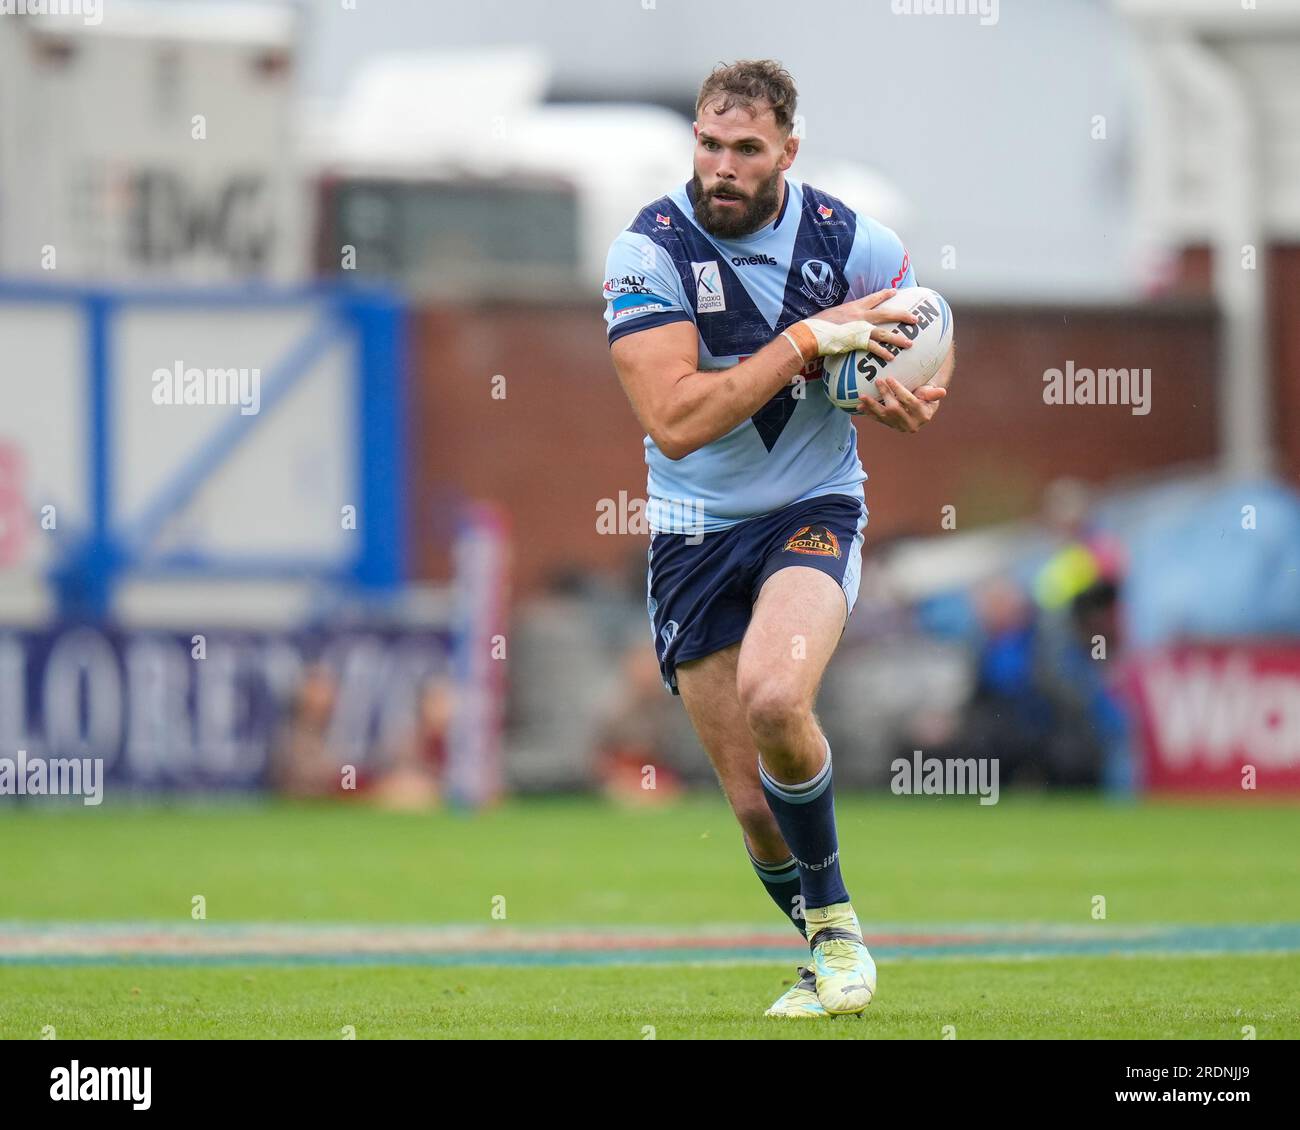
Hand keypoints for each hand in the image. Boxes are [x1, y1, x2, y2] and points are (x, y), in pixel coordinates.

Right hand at [783, 288, 918, 362]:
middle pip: (886, 313)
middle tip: (915, 319)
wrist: (810, 332)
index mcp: (853, 307)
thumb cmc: (816, 325)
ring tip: (910, 343)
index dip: (885, 294)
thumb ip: (841, 316)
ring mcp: (860, 328)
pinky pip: (874, 347)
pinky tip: (891, 357)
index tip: (895, 291)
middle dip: (902, 315)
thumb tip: (842, 320)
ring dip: (898, 338)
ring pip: (884, 332)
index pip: (873, 298)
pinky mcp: (856, 341)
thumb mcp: (831, 315)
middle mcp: (860, 315)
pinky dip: (883, 352)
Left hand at [856, 376, 945, 432]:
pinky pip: (878, 419)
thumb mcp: (931, 393)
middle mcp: (911, 424)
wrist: (921, 406)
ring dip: (872, 406)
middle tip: (877, 381)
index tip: (889, 378)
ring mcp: (899, 426)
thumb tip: (942, 392)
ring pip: (884, 416)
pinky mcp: (890, 426)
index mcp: (923, 415)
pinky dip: (868, 412)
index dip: (898, 390)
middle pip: (895, 409)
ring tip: (862, 396)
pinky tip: (859, 406)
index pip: (909, 401)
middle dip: (885, 395)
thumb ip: (934, 393)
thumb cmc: (926, 395)